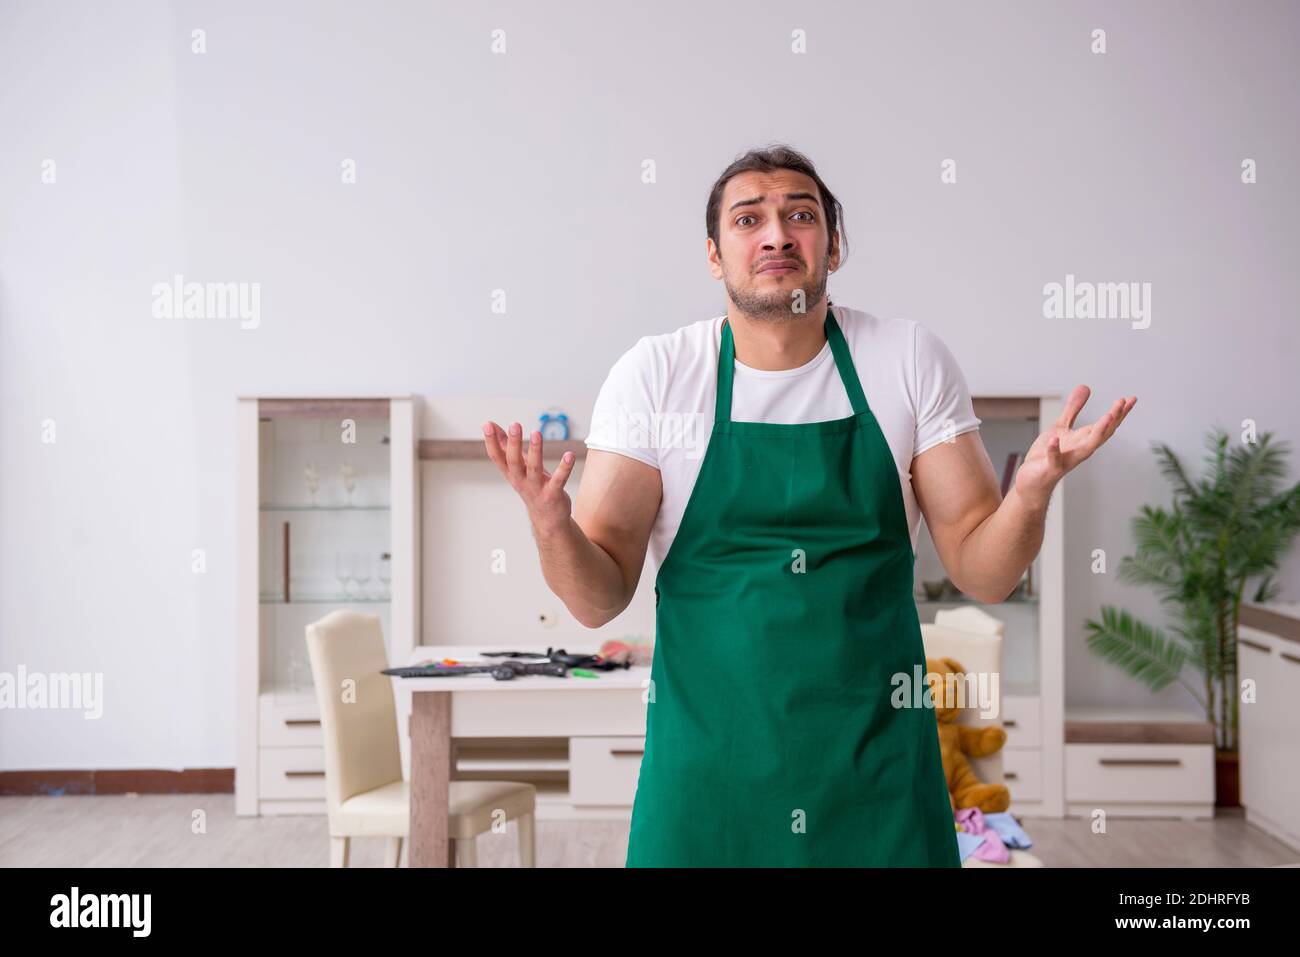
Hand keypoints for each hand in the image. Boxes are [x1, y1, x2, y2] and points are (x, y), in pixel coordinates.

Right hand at [482, 421, 577, 535]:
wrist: (546, 519)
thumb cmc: (531, 486)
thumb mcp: (516, 466)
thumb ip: (504, 446)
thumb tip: (488, 424)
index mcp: (511, 473)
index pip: (497, 457)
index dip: (491, 442)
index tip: (487, 425)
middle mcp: (521, 480)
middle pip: (514, 461)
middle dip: (514, 443)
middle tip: (514, 424)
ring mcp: (537, 488)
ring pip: (534, 468)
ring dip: (535, 451)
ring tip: (536, 433)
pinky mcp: (553, 494)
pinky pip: (559, 480)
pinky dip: (564, 468)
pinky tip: (569, 455)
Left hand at [1014, 386, 1135, 509]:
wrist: (1033, 481)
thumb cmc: (1048, 454)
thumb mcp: (1060, 427)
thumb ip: (1073, 409)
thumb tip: (1086, 387)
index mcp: (1084, 439)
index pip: (1107, 425)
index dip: (1119, 413)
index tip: (1131, 399)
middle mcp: (1081, 450)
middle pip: (1102, 434)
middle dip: (1113, 418)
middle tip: (1123, 402)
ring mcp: (1067, 459)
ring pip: (1087, 447)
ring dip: (1098, 432)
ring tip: (1108, 416)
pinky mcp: (1050, 468)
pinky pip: (1054, 459)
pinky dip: (1055, 450)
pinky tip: (1054, 440)